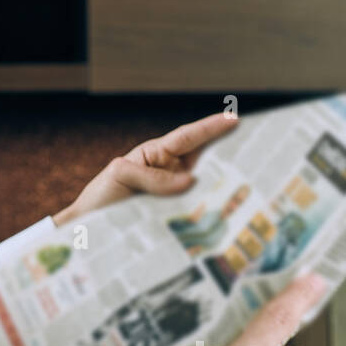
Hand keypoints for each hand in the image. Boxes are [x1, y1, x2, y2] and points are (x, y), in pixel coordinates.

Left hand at [53, 113, 239, 226]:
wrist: (88, 227)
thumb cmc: (102, 194)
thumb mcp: (120, 175)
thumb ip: (151, 176)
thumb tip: (190, 182)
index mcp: (157, 155)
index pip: (188, 137)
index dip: (211, 127)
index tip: (234, 118)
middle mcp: (171, 172)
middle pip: (205, 159)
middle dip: (229, 153)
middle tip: (257, 150)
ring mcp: (175, 195)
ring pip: (204, 186)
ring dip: (223, 186)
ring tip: (249, 184)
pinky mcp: (174, 216)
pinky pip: (195, 210)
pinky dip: (208, 211)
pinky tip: (224, 215)